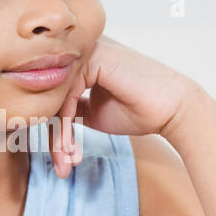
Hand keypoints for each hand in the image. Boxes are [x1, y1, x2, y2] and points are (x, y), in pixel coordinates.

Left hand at [48, 34, 201, 177]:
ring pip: (55, 98)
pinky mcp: (93, 58)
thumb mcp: (92, 111)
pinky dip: (66, 126)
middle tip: (61, 165)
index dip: (51, 127)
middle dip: (52, 135)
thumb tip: (44, 118)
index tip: (59, 157)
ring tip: (68, 161)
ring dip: (58, 136)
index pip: (51, 93)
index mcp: (81, 60)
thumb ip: (69, 107)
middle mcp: (81, 51)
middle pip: (49, 95)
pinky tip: (72, 148)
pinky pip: (66, 95)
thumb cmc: (139, 110)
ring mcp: (87, 51)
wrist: (172, 110)